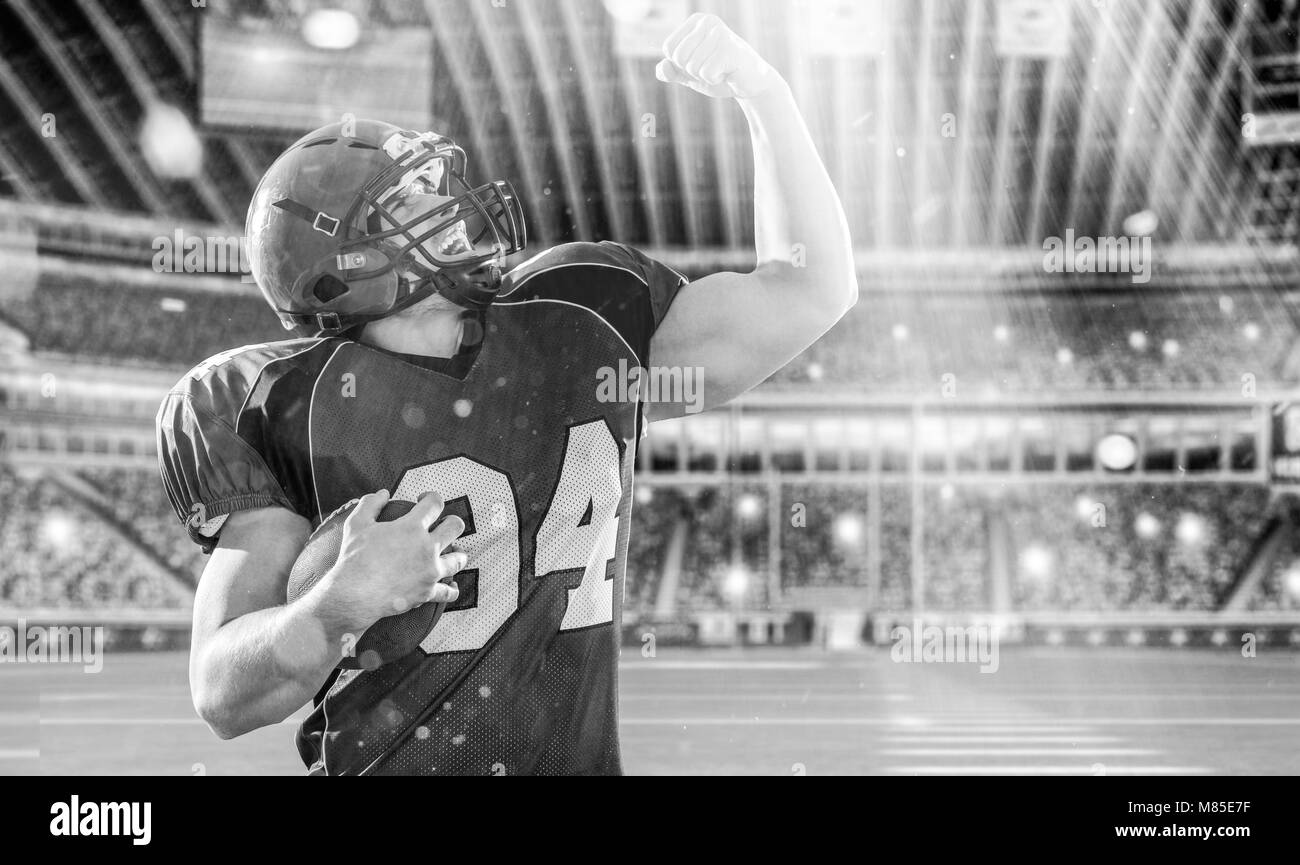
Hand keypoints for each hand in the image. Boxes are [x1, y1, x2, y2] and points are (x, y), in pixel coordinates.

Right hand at [312, 489, 466, 633]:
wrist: (354, 594)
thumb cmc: (354, 558)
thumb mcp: (357, 524)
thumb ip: (370, 504)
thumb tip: (384, 493)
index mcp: (412, 527)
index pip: (434, 503)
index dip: (431, 497)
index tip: (424, 500)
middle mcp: (427, 547)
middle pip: (454, 527)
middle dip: (451, 522)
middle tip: (444, 524)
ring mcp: (430, 571)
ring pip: (458, 558)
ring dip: (459, 553)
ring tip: (456, 552)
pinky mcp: (427, 592)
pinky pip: (448, 592)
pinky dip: (451, 589)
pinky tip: (452, 587)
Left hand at [655, 13, 777, 99]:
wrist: (749, 84)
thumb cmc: (719, 74)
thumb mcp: (690, 74)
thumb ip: (671, 72)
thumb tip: (662, 67)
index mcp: (696, 21)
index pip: (669, 48)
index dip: (680, 65)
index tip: (700, 62)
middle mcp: (707, 21)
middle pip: (678, 56)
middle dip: (692, 71)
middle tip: (711, 67)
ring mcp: (720, 33)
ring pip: (692, 66)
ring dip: (705, 76)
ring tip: (721, 70)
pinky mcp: (730, 49)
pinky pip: (706, 73)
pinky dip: (714, 80)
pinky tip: (727, 73)